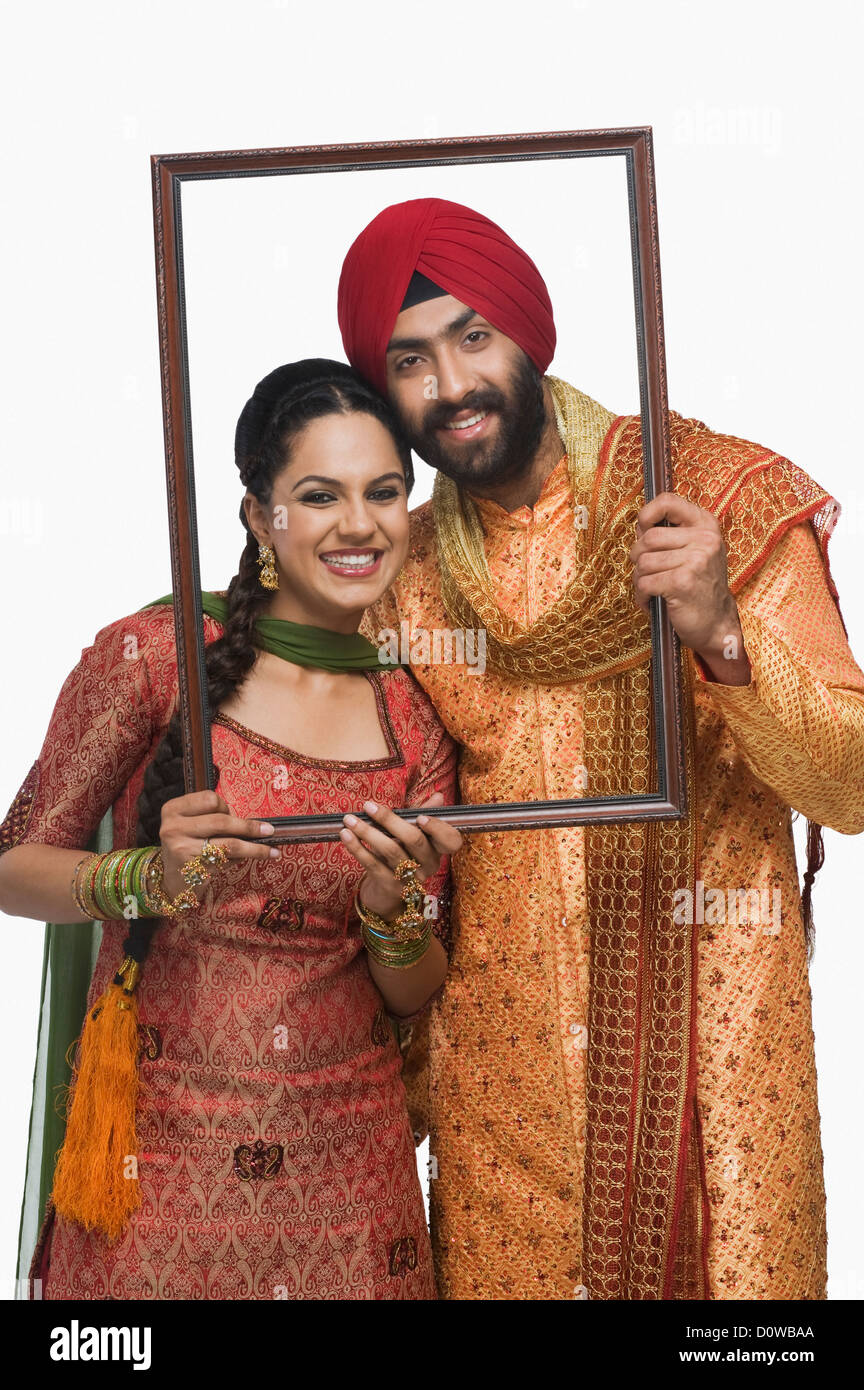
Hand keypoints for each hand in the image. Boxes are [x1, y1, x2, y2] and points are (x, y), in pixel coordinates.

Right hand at [159, 789, 277, 900]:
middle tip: (268, 830)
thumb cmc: (189, 846)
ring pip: (228, 844)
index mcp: (173, 809)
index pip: (209, 799)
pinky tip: (253, 858)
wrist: (172, 880)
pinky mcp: (191, 868)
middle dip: (248, 827)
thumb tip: (255, 822)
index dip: (225, 806)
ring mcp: (180, 848)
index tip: (232, 815)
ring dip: (254, 847)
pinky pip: (226, 861)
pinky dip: (243, 859)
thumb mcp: (192, 825)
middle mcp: (172, 827)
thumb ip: (213, 817)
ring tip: (272, 850)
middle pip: (221, 821)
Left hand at [340, 791, 462, 921]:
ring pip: (391, 850)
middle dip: (389, 820)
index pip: (451, 840)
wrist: (386, 894)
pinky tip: (345, 835)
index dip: (439, 828)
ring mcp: (410, 878)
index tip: (420, 817)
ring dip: (367, 832)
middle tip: (368, 806)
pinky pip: (373, 865)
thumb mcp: (413, 836)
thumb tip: (439, 796)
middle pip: (415, 839)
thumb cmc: (401, 855)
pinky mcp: (390, 888)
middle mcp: (429, 865)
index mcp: (438, 849)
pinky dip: (357, 848)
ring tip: (349, 819)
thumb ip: (424, 815)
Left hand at [630, 492, 747, 672]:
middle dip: (639, 557)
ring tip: (653, 589)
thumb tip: (639, 526)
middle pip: (648, 537)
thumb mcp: (695, 551)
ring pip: (643, 562)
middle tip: (648, 572)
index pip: (668, 501)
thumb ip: (671, 534)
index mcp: (706, 525)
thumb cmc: (699, 587)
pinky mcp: (683, 582)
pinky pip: (644, 583)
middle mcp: (705, 539)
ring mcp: (696, 560)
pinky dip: (642, 596)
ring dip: (640, 579)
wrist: (717, 624)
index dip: (646, 514)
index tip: (643, 530)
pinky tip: (652, 601)